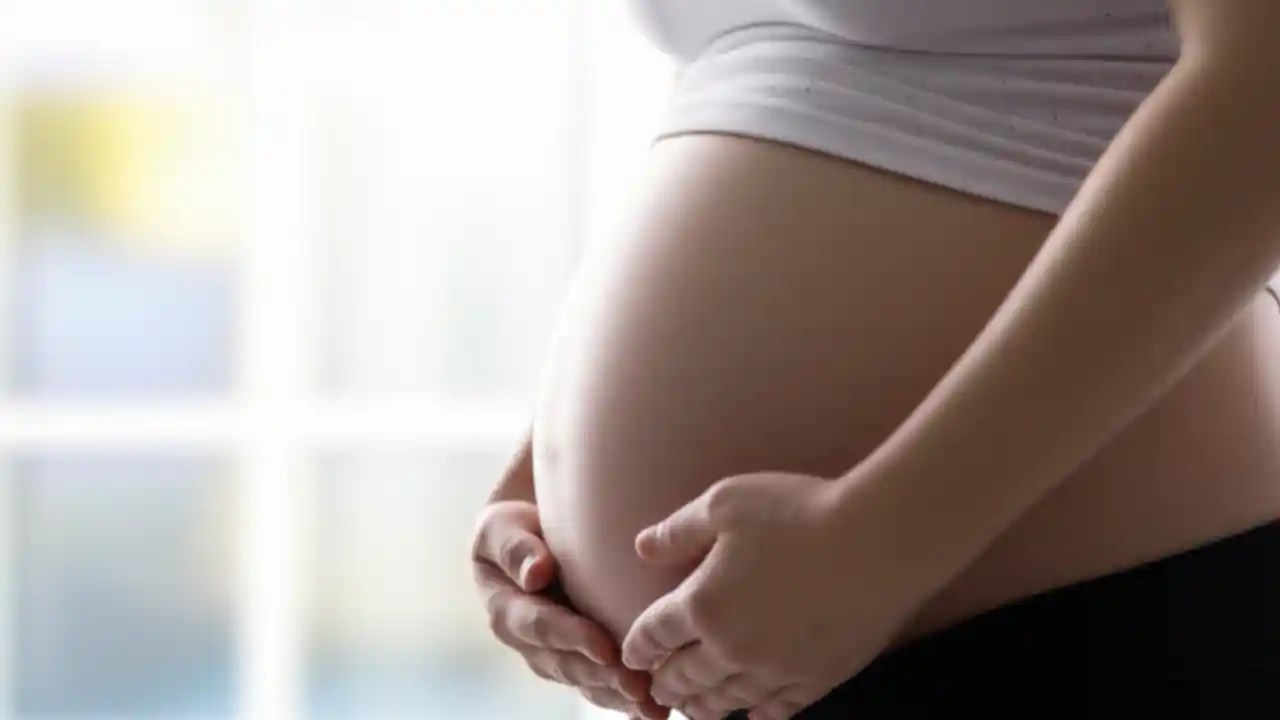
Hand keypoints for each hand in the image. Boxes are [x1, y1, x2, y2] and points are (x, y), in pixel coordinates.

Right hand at [473, 500, 669, 718]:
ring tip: (653, 708)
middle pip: (567, 664)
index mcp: (507, 610)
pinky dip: (627, 699)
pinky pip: (602, 684)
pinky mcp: (581, 659)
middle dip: (603, 678)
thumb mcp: (501, 527)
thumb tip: (534, 574)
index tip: (604, 648)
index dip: (571, 638)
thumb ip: (513, 547)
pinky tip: (656, 709)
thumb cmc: (515, 527)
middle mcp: (530, 642)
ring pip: (588, 682)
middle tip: (639, 688)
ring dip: (619, 697)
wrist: (531, 535)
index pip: (540, 626)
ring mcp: (556, 655)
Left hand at [619, 470, 934, 719]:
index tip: (632, 654)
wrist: (876, 541)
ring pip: (725, 701)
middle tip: (656, 689)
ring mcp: (774, 669)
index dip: (638, 646)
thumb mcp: (725, 504)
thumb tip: (641, 548)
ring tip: (693, 709)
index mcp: (701, 604)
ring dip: (702, 706)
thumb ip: (678, 530)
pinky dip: (755, 715)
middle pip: (684, 677)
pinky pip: (775, 711)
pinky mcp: (815, 679)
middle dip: (664, 684)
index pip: (654, 635)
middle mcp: (730, 647)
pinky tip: (751, 715)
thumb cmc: (799, 511)